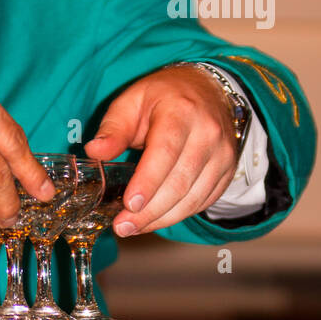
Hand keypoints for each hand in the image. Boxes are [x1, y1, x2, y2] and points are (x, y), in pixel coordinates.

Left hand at [84, 64, 239, 236]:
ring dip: (161, 219)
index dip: (148, 182)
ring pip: (192, 199)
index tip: (129, 205)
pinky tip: (154, 220)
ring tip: (133, 228)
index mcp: (182, 111)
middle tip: (122, 226)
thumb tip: (94, 151)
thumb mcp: (132, 101)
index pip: (166, 152)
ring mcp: (222, 155)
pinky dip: (176, 216)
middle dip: (149, 211)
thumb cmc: (164, 98)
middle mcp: (208, 133)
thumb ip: (114, 128)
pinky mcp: (226, 172)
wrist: (208, 91)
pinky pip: (202, 202)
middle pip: (179, 183)